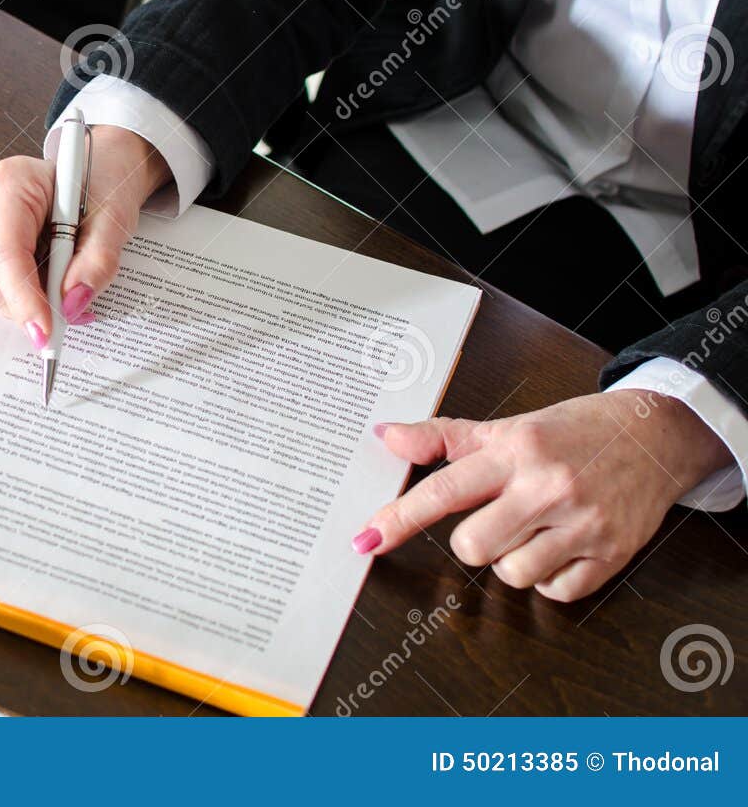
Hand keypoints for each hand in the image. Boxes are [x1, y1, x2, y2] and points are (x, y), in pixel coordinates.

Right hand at [0, 126, 170, 349]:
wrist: (97, 169)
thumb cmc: (103, 183)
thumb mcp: (114, 220)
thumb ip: (97, 262)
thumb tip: (71, 305)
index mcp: (11, 182)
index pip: (6, 251)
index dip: (24, 298)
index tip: (47, 331)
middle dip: (33, 305)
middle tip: (74, 314)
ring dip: (33, 300)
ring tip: (71, 286)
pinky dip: (29, 293)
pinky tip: (54, 278)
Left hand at [356, 389, 733, 600]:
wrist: (653, 436)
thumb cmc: (570, 432)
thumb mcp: (507, 427)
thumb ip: (444, 438)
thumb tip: (386, 436)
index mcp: (515, 451)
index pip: (442, 490)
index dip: (400, 518)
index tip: (366, 539)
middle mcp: (547, 487)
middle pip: (473, 546)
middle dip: (474, 542)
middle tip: (497, 518)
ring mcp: (584, 523)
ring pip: (513, 574)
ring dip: (513, 560)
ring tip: (534, 528)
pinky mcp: (614, 553)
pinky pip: (556, 591)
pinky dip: (550, 578)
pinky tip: (560, 546)